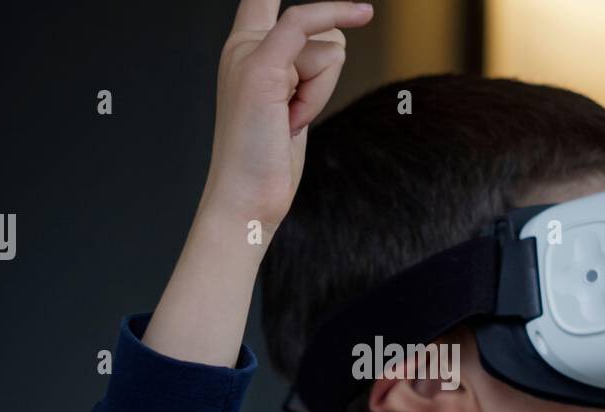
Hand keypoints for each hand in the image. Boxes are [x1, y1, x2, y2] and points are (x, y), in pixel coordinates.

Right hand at [200, 0, 374, 227]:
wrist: (245, 199)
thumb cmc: (267, 160)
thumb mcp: (293, 105)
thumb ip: (307, 68)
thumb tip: (337, 39)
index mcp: (246, 51)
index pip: (262, 0)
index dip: (309, 5)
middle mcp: (243, 45)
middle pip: (317, 27)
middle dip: (324, 74)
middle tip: (291, 117)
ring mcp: (248, 53)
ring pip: (327, 46)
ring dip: (320, 92)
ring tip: (287, 121)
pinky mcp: (260, 67)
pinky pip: (303, 24)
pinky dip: (333, 14)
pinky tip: (361, 16)